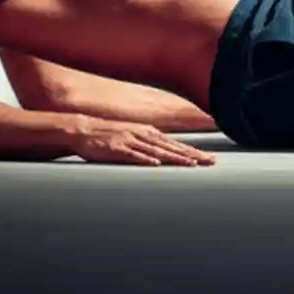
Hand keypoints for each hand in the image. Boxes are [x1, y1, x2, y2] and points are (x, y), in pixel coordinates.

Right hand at [71, 118, 216, 166]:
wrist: (83, 128)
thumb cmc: (107, 135)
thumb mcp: (132, 136)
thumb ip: (147, 144)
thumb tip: (162, 154)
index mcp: (148, 133)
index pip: (175, 144)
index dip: (193, 151)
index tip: (208, 159)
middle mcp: (143, 135)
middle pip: (172, 147)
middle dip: (193, 155)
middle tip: (210, 162)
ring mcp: (131, 140)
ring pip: (157, 151)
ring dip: (175, 158)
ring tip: (191, 165)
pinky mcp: (117, 148)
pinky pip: (133, 155)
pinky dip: (145, 159)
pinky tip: (156, 164)